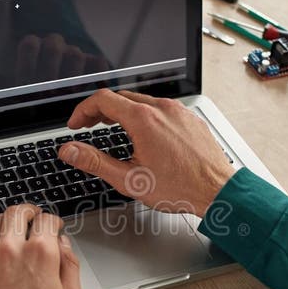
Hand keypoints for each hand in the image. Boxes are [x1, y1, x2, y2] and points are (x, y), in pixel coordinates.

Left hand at [0, 205, 82, 288]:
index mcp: (40, 255)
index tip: (52, 225)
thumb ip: (70, 266)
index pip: (46, 220)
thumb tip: (64, 245)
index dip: (52, 220)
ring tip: (2, 226)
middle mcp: (10, 251)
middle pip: (16, 214)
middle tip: (29, 217)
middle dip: (26, 211)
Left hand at [15, 34, 108, 84]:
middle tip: (47, 92)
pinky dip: (99, 75)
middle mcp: (54, 47)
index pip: (29, 45)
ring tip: (68, 93)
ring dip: (71, 74)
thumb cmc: (31, 87)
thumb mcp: (13, 82)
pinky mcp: (91, 64)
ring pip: (76, 54)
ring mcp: (73, 53)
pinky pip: (98, 63)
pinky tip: (96, 89)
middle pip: (53, 46)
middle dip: (49, 70)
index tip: (24, 85)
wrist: (52, 83)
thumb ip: (0, 81)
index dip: (26, 64)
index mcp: (33, 47)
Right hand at [59, 90, 234, 215]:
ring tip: (112, 127)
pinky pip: (162, 108)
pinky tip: (143, 133)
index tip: (75, 124)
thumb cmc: (180, 188)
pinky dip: (144, 115)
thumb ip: (94, 162)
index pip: (102, 100)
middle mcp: (161, 108)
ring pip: (142, 101)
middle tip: (88, 126)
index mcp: (143, 119)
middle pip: (120, 97)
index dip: (82, 110)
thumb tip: (69, 151)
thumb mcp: (129, 179)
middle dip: (99, 110)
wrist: (217, 191)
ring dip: (121, 111)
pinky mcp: (189, 118)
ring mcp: (178, 111)